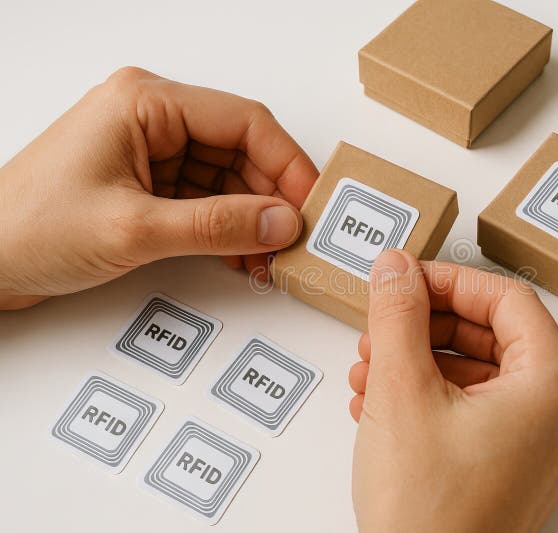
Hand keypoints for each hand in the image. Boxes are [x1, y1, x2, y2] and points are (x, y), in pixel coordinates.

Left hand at [0, 67, 317, 309]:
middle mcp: (152, 119)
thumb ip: (216, 225)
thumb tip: (281, 221)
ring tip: (270, 257)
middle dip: (271, 198)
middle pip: (241, 150)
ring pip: (228, 178)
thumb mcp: (134, 229)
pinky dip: (228, 228)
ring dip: (252, 219)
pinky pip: (206, 200)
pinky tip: (242, 256)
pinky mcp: (148, 184)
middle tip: (295, 239)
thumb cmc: (29, 228)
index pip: (244, 122)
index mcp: (146, 103)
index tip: (311, 204)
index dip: (287, 164)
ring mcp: (150, 152)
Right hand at [349, 250, 557, 531]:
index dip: (447, 281)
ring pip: (479, 371)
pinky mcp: (520, 463)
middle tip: (379, 329)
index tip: (405, 281)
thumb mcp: (401, 390)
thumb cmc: (428, 514)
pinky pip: (479, 407)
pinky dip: (432, 396)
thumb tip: (396, 267)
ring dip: (420, 363)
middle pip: (492, 333)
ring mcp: (545, 442)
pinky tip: (383, 403)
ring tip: (369, 373)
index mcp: (555, 383)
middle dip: (425, 328)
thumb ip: (398, 314)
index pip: (505, 298)